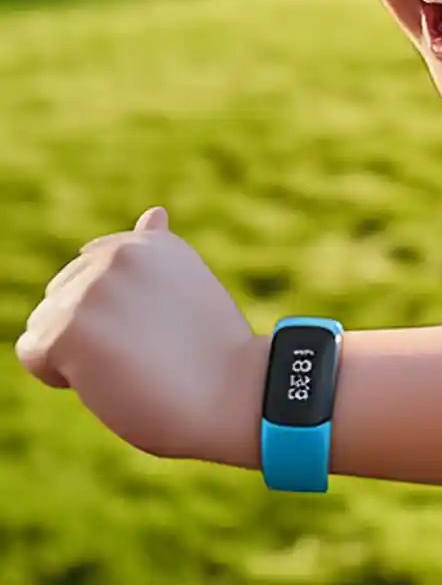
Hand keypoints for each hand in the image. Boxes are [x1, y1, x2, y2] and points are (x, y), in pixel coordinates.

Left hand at [15, 207, 257, 460]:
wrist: (235, 397)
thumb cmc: (214, 356)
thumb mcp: (186, 291)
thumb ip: (156, 254)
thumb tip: (154, 214)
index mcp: (149, 244)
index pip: (87, 276)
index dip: (119, 316)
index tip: (163, 330)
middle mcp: (118, 256)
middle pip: (61, 299)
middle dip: (95, 332)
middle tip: (154, 351)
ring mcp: (91, 290)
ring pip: (45, 326)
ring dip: (79, 354)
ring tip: (136, 364)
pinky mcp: (69, 328)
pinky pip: (35, 355)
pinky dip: (63, 376)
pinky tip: (112, 376)